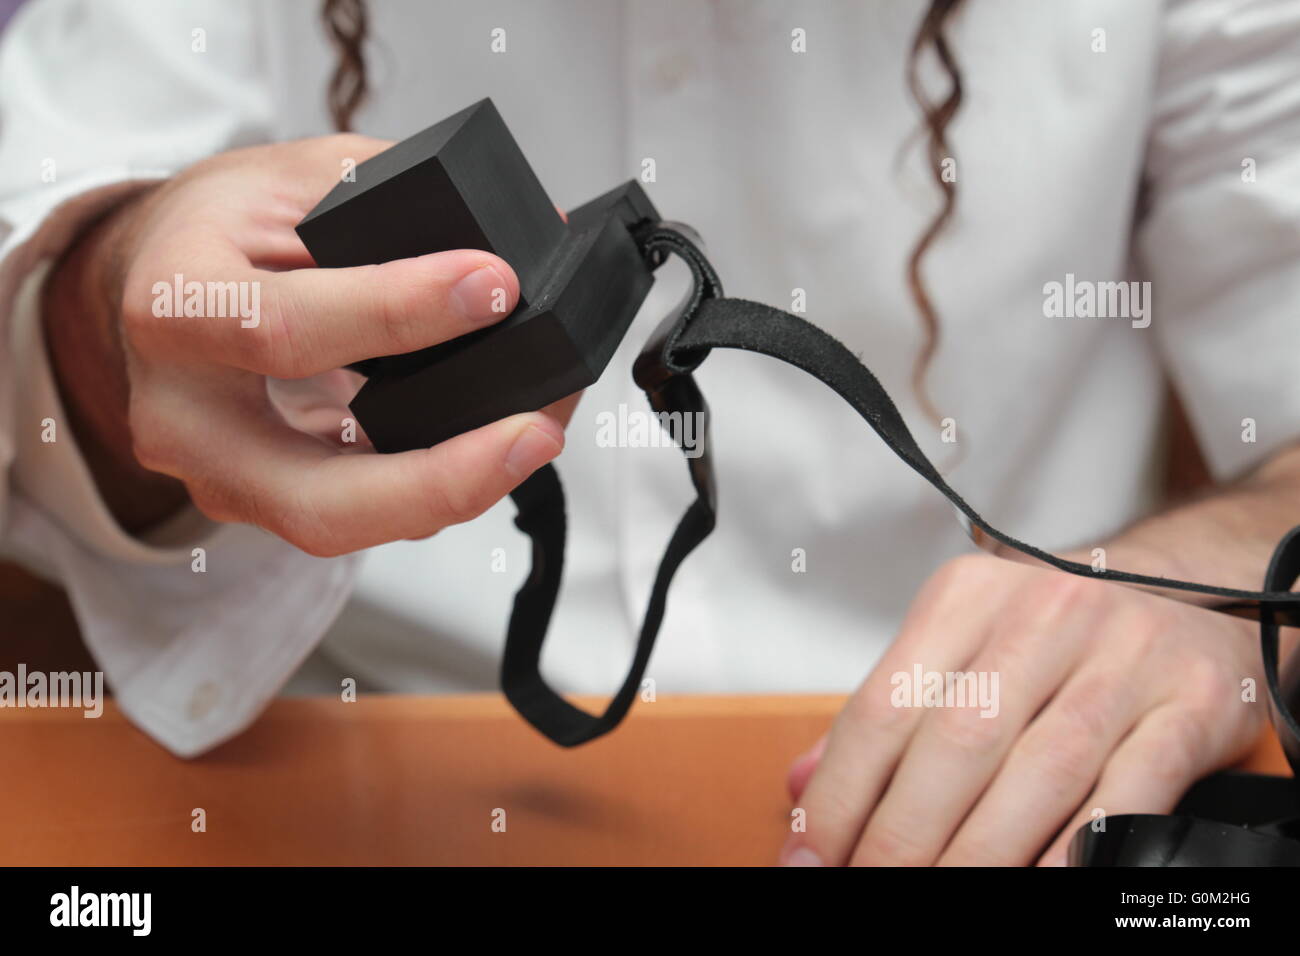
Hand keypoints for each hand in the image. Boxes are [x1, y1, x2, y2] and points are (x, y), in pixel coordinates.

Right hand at [43, 135, 570, 549]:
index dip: (396, 312)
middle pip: (314, 498)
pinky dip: (437, 489)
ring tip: (539, 436)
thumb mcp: (296, 178)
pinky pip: (361, 515)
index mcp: (174, 307)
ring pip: (344, 527)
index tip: (496, 285)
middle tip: (537, 434)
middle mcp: (183, 419)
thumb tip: (532, 241)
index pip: (283, 329)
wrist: (158, 280)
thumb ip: (399, 202)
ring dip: (456, 493)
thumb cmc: (227, 224)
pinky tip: (499, 449)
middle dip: (440, 478)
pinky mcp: (265, 501)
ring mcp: (222, 478)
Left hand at [781, 553, 1262, 865]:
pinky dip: (1071, 852)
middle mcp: (1044, 614)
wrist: (1183, 591)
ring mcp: (1124, 655)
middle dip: (902, 836)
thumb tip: (802, 788)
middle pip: (956, 743)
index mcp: (966, 597)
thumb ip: (886, 715)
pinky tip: (1034, 882)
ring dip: (977, 856)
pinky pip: (1126, 793)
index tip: (812, 855)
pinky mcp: (1190, 703)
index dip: (841, 795)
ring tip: (936, 896)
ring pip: (1039, 772)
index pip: (883, 706)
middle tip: (871, 883)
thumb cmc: (1051, 635)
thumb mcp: (958, 647)